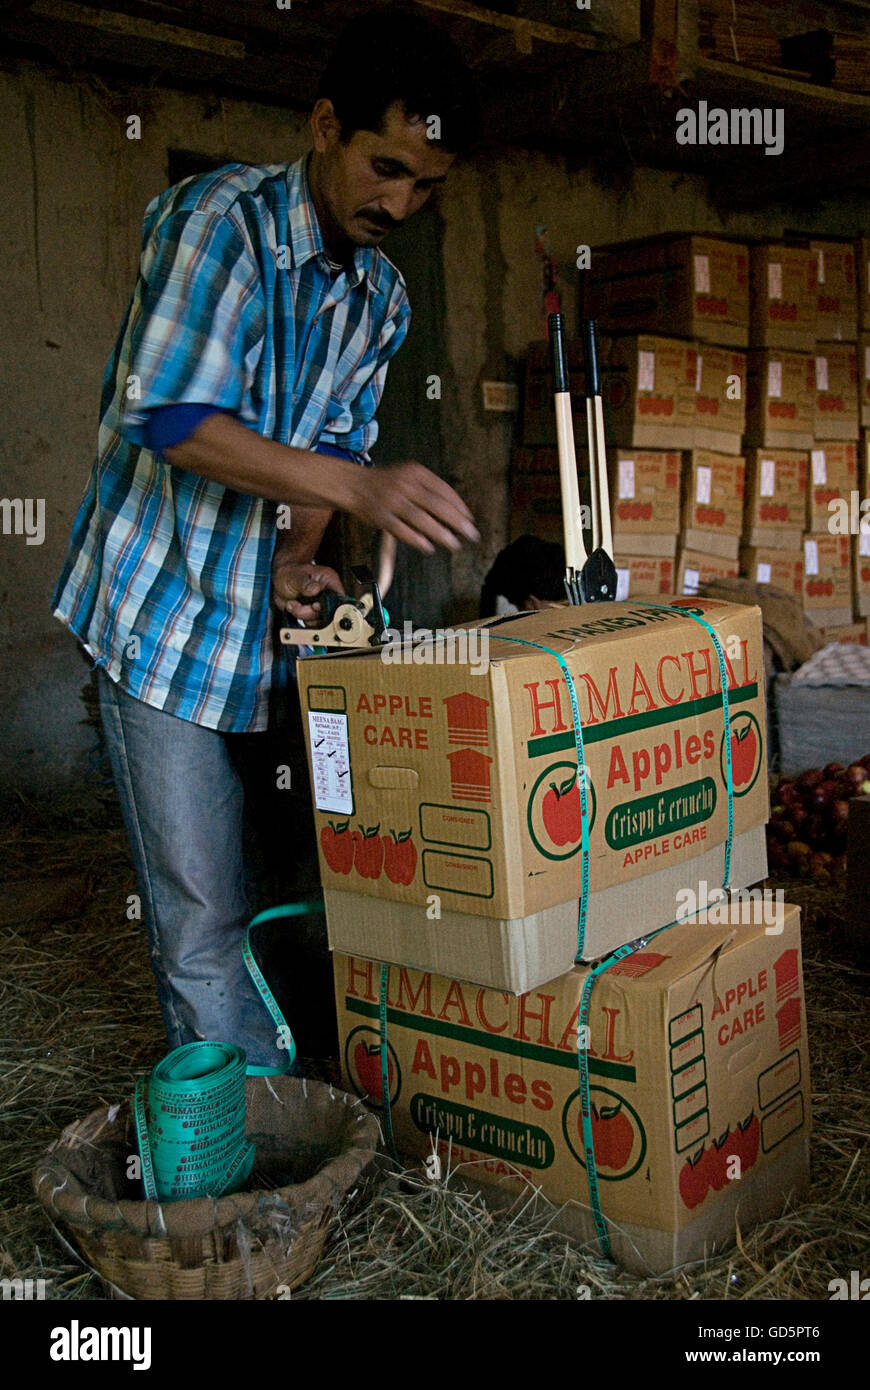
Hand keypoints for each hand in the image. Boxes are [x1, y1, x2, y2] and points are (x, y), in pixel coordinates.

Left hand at [271, 561, 343, 625]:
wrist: (278, 582)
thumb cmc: (290, 574)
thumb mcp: (295, 576)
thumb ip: (305, 583)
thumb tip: (315, 589)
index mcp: (329, 581)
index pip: (340, 598)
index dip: (329, 606)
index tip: (315, 606)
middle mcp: (328, 594)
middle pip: (329, 613)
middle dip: (310, 613)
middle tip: (297, 606)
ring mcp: (321, 605)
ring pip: (319, 621)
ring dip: (303, 615)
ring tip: (293, 604)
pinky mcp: (314, 614)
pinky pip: (312, 624)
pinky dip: (300, 618)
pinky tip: (293, 608)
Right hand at [348, 462, 478, 554]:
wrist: (352, 484)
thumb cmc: (385, 483)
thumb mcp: (408, 476)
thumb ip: (428, 489)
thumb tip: (456, 510)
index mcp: (415, 472)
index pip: (444, 489)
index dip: (459, 506)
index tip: (470, 519)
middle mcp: (404, 484)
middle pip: (437, 505)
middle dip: (457, 522)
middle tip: (471, 534)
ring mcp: (391, 501)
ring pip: (421, 519)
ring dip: (441, 534)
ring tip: (454, 544)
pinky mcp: (380, 517)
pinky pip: (402, 530)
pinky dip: (416, 540)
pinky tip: (428, 547)